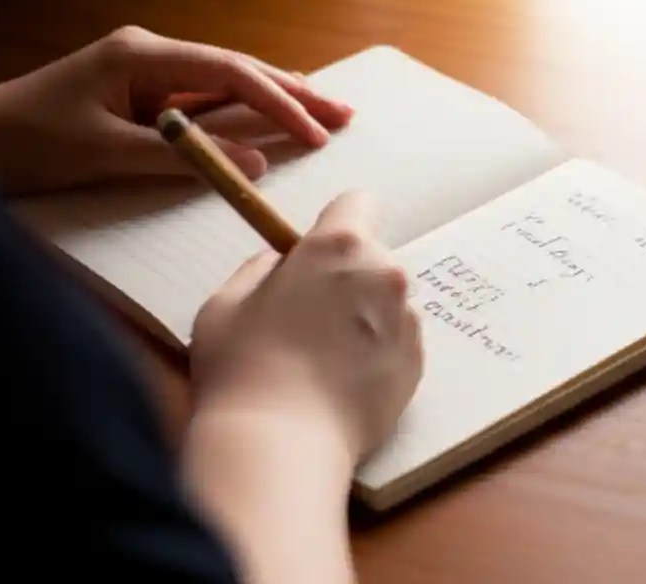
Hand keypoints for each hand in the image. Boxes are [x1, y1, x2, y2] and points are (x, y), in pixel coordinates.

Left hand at [0, 25, 350, 194]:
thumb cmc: (29, 143)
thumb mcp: (105, 155)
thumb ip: (181, 158)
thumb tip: (255, 164)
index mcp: (140, 55)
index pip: (228, 71)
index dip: (277, 101)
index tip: (315, 131)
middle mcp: (150, 56)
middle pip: (238, 70)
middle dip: (294, 93)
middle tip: (345, 115)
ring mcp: (149, 75)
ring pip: (227, 85)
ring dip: (276, 100)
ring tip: (329, 113)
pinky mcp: (145, 98)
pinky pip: (206, 103)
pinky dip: (245, 113)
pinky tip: (277, 118)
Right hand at [189, 190, 422, 464]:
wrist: (281, 443)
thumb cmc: (243, 367)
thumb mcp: (227, 302)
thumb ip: (262, 269)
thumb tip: (283, 263)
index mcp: (338, 246)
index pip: (357, 202)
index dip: (334, 224)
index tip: (316, 252)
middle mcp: (385, 274)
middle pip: (371, 257)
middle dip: (346, 277)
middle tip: (307, 317)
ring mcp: (408, 320)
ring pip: (387, 302)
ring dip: (364, 317)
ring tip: (322, 359)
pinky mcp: (419, 363)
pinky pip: (398, 342)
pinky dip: (377, 353)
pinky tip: (341, 382)